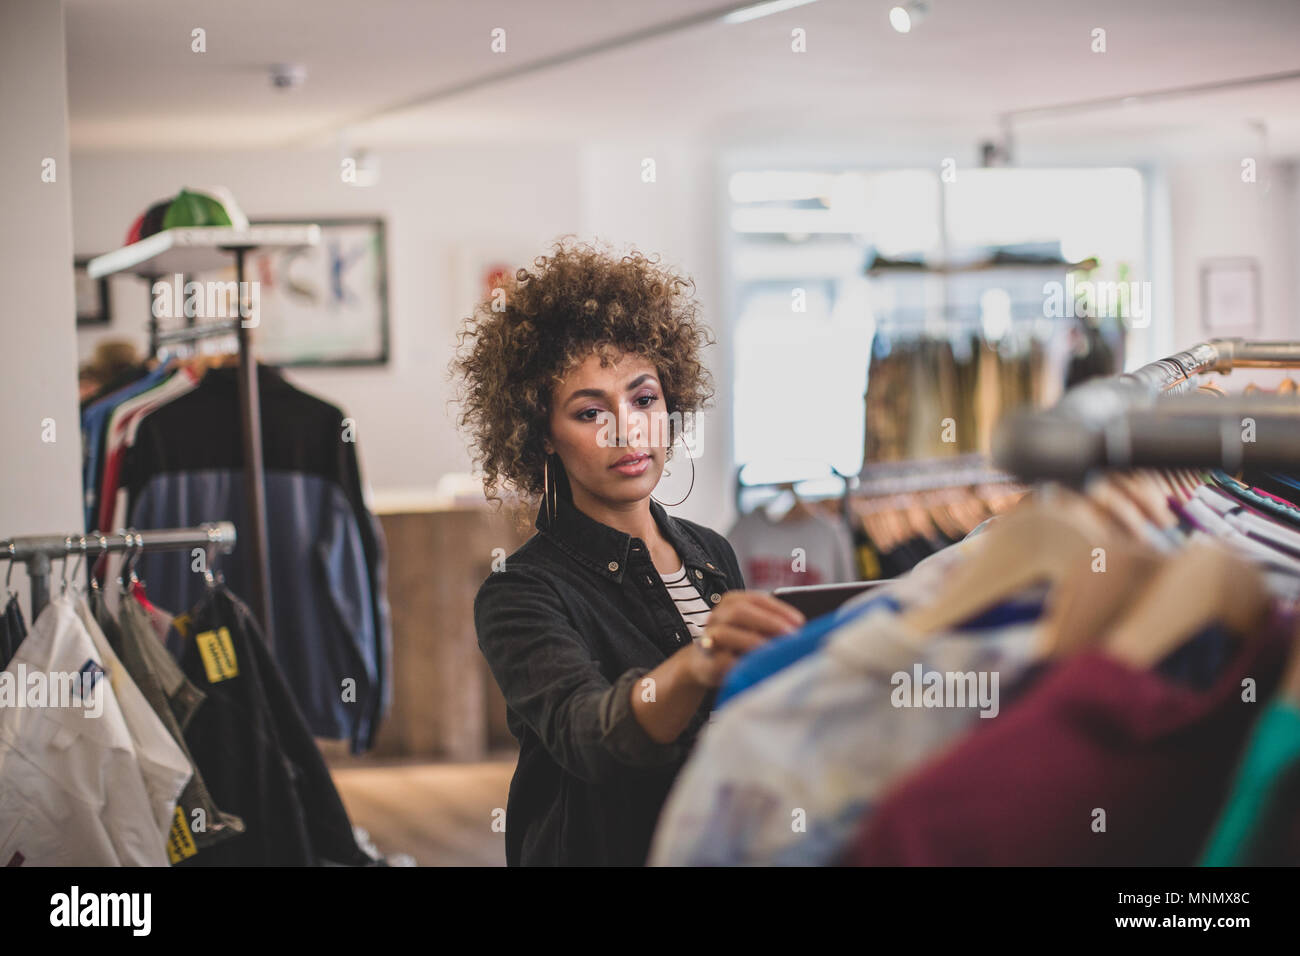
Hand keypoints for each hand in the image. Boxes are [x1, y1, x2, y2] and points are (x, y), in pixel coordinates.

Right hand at [687, 590, 805, 688]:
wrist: (704, 664)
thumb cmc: (738, 643)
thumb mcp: (753, 627)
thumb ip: (772, 624)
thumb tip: (803, 631)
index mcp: (731, 602)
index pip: (756, 599)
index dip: (779, 609)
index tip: (800, 622)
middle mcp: (718, 616)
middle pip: (739, 611)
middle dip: (768, 622)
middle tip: (790, 635)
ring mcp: (710, 638)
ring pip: (726, 634)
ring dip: (753, 642)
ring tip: (774, 651)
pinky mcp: (707, 662)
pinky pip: (722, 660)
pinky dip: (740, 663)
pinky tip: (757, 667)